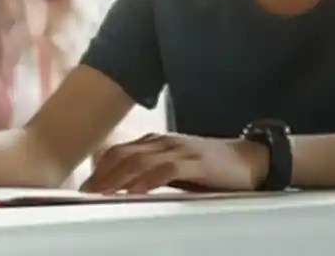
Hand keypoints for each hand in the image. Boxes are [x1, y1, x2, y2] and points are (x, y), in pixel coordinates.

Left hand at [81, 132, 268, 193]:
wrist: (250, 159)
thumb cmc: (209, 168)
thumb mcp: (174, 169)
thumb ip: (151, 173)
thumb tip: (124, 189)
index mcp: (154, 143)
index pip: (118, 152)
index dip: (99, 168)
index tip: (84, 186)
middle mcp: (163, 142)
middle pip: (123, 155)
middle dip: (102, 174)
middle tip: (86, 192)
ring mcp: (179, 150)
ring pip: (140, 160)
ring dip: (118, 177)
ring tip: (103, 192)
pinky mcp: (197, 162)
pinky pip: (167, 169)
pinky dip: (149, 179)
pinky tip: (136, 191)